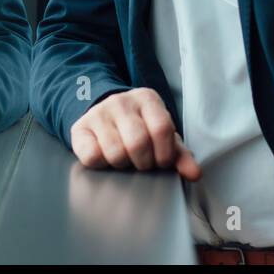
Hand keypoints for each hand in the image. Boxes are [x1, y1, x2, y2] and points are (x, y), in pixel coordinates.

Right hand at [69, 88, 201, 180]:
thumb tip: (194, 174)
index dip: (164, 154)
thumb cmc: (141, 129)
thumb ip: (180, 155)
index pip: (162, 129)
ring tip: (125, 160)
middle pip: (138, 142)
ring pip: (115, 152)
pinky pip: (92, 156)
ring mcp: (98, 113)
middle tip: (142, 164)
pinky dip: (102, 165)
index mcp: (147, 99)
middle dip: (143, 162)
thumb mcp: (162, 137)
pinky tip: (106, 158)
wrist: (107, 116)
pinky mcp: (80, 128)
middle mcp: (121, 102)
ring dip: (123, 165)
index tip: (161, 162)